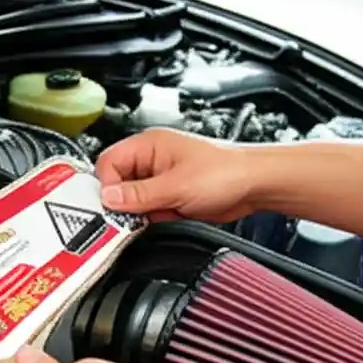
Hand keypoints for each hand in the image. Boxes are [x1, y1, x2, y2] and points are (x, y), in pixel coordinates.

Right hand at [96, 128, 260, 222]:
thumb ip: (139, 194)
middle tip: (132, 214)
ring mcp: (161, 178)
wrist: (255, 186)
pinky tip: (166, 217)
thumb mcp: (176, 186)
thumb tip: (109, 198)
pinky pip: (149, 209)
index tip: (114, 206)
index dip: (108, 186)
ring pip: (133, 199)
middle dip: (124, 202)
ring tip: (158, 213)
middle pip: (118, 183)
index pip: (109, 164)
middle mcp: (152, 160)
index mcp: (149, 145)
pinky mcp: (170, 196)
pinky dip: (153, 218)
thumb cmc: (226, 173)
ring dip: (141, 211)